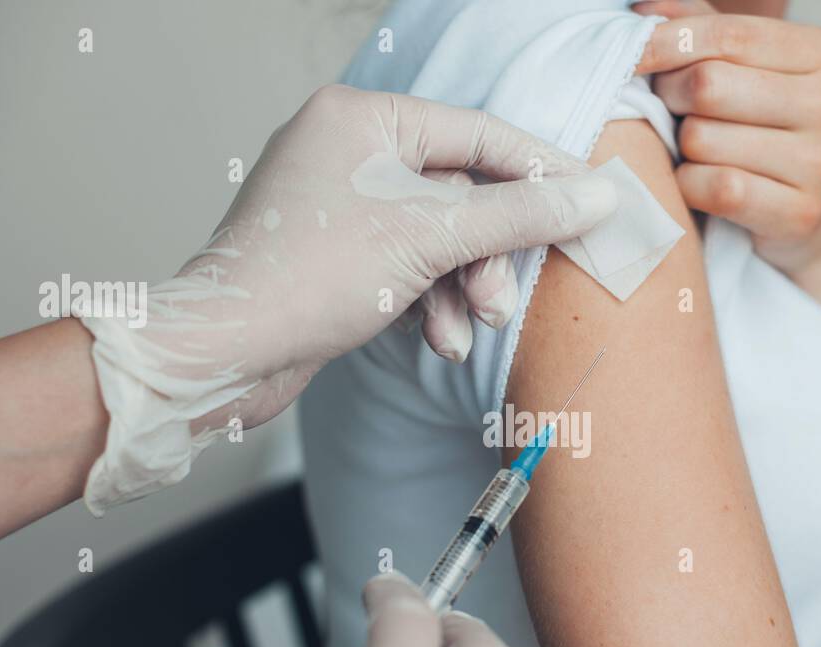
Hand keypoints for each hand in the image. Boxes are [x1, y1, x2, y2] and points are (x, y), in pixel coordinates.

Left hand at [77, 85, 617, 513]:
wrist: (225, 354)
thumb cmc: (306, 279)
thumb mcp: (429, 240)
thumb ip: (518, 216)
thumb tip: (596, 197)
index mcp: (362, 117)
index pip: (478, 135)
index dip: (541, 172)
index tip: (592, 202)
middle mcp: (348, 150)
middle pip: (460, 194)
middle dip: (487, 255)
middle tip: (504, 302)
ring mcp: (340, 204)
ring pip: (438, 238)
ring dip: (462, 288)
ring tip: (467, 330)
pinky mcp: (337, 254)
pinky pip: (408, 266)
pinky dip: (429, 302)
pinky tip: (435, 339)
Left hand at [632, 1, 820, 276]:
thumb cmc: (786, 137)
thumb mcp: (765, 73)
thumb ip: (712, 32)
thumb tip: (648, 8)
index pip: (729, 35)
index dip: (667, 42)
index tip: (633, 54)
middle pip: (708, 86)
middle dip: (673, 97)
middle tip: (675, 110)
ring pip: (703, 140)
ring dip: (683, 149)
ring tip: (700, 153)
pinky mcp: (801, 214)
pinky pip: (714, 188)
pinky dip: (691, 186)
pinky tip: (701, 185)